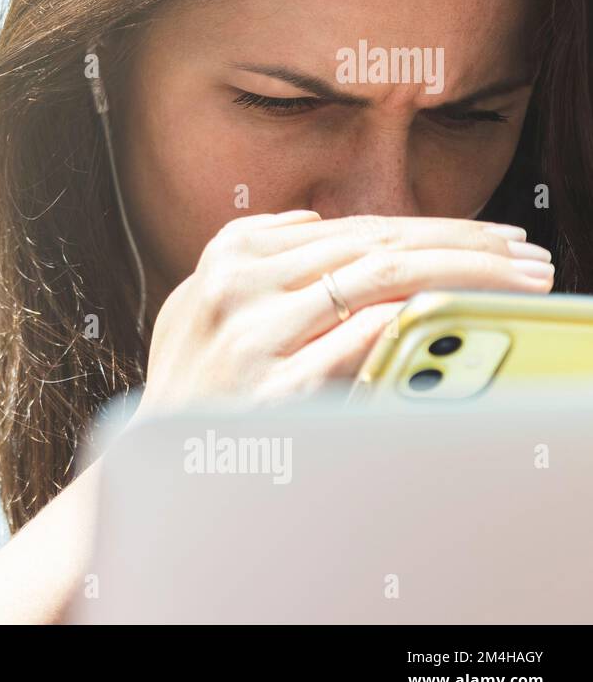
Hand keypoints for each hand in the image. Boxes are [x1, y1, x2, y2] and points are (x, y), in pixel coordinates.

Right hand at [137, 211, 553, 411]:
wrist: (155, 456)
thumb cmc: (186, 379)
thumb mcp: (196, 301)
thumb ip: (245, 255)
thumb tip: (311, 225)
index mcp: (230, 258)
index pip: (356, 230)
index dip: (435, 226)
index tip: (493, 235)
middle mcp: (240, 289)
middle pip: (377, 247)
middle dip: (465, 244)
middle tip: (526, 252)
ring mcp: (255, 340)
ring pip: (379, 284)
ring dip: (462, 275)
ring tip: (515, 280)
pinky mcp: (271, 393)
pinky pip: (351, 348)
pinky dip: (403, 324)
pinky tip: (452, 313)